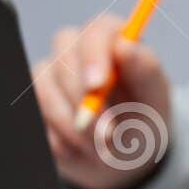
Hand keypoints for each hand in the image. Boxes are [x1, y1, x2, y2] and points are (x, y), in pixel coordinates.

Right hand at [32, 14, 172, 188]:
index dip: (93, 56)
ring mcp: (50, 75)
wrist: (122, 157)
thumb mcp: (154, 100)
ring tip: (102, 149)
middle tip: (105, 136)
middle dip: (82, 100)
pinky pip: (37, 119)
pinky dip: (61, 142)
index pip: (96, 31)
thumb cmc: (143, 120)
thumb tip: (125, 45)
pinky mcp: (35, 103)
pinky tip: (82, 149)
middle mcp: (75, 50)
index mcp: (110, 38)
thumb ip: (145, 70)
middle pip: (63, 58)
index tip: (97, 85)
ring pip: (44, 91)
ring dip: (73, 128)